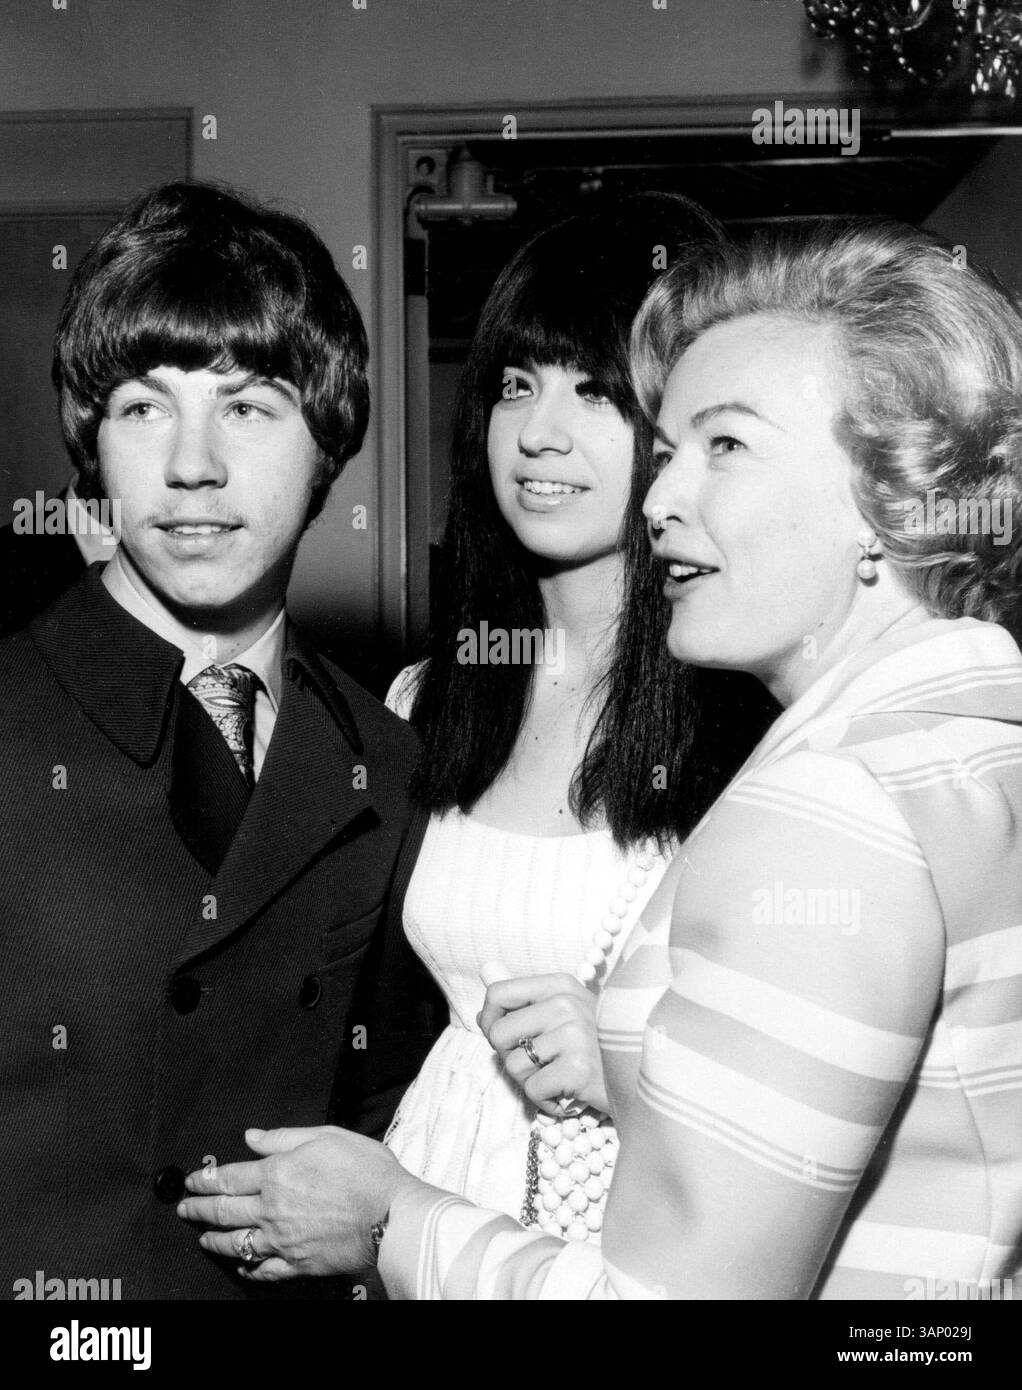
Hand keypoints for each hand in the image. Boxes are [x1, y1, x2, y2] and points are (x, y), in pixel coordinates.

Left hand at [176, 1125, 419, 1282]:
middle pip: (224, 1211)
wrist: (390, 1215)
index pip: (229, 1177)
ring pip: (236, 1242)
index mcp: (277, 1174)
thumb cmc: (366, 1172)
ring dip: (213, 1239)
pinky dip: (247, 1267)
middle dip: (198, 1209)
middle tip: (184, 1208)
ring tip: (202, 1237)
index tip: (191, 1180)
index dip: (205, 1179)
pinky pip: (263, 1270)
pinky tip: (240, 1265)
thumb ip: (284, 1137)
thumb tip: (253, 1136)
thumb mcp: (327, 1136)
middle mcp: (272, 1209)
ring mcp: (282, 1240)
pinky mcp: (297, 1263)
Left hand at [478, 972, 609, 1115]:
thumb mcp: (567, 1014)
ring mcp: (574, 1035)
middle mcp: (567, 1003)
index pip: (499, 993)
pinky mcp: (579, 1069)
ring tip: (558, 1080)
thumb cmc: (599, 1048)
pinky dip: (546, 1102)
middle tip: (540, 1065)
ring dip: (531, 1082)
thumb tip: (481, 1015)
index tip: (503, 1038)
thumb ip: (526, 1009)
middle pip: (498, 1033)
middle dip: (511, 1057)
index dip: (489, 1019)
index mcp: (561, 985)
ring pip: (513, 1066)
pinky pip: (532, 1090)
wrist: (645, 1077)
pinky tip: (568, 1096)